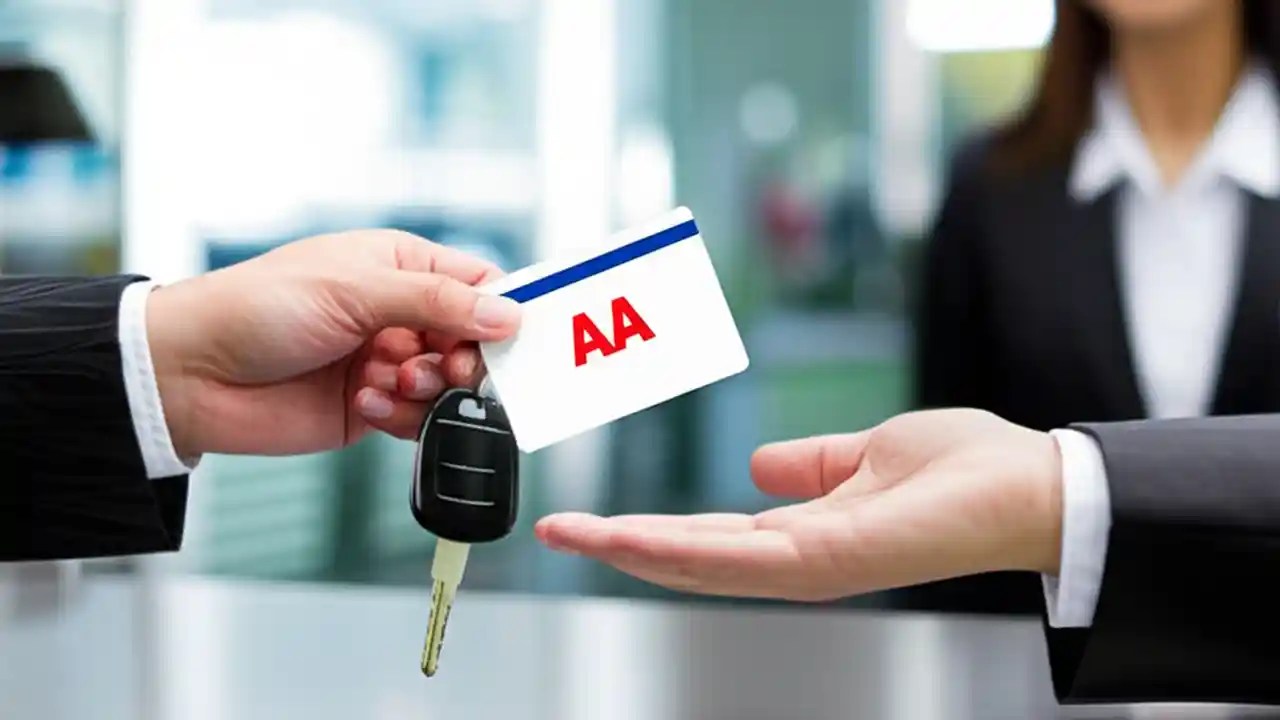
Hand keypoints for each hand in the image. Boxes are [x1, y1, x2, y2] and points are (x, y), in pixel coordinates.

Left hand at [145, 230, 520, 458]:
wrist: (192, 374)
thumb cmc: (258, 308)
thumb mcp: (355, 290)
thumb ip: (438, 301)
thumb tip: (508, 315)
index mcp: (399, 266)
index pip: (478, 282)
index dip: (502, 309)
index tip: (517, 337)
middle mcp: (398, 312)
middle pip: (473, 340)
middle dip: (467, 359)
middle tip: (450, 369)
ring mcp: (386, 361)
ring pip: (449, 384)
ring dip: (429, 389)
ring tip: (392, 384)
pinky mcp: (372, 408)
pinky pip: (417, 419)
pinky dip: (400, 416)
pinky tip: (364, 403)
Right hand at [535, 409, 1062, 601]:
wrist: (1032, 485)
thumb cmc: (968, 472)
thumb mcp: (866, 453)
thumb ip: (811, 464)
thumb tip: (760, 463)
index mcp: (805, 534)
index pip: (710, 539)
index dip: (649, 531)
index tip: (595, 520)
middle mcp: (799, 559)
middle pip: (691, 557)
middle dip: (619, 546)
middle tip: (555, 530)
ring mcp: (810, 566)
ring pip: (700, 564)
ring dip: (630, 549)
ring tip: (570, 533)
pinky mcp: (828, 560)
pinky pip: (738, 558)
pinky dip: (678, 550)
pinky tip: (629, 538)